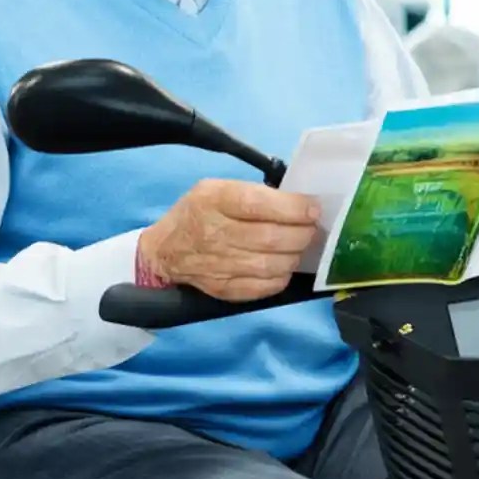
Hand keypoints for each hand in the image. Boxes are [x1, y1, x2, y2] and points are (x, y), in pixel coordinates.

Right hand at [138, 179, 320, 301]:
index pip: (259, 204)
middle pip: (271, 238)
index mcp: (213, 200)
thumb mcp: (217, 189)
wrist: (165, 251)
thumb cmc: (198, 213)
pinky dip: (281, 277)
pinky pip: (264, 287)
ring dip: (295, 256)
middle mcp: (215, 233)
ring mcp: (218, 265)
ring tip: (299, 246)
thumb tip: (297, 202)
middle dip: (302, 233)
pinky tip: (282, 266)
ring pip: (272, 264)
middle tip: (312, 229)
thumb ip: (253, 193)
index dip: (292, 208)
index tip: (313, 209)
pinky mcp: (224, 289)